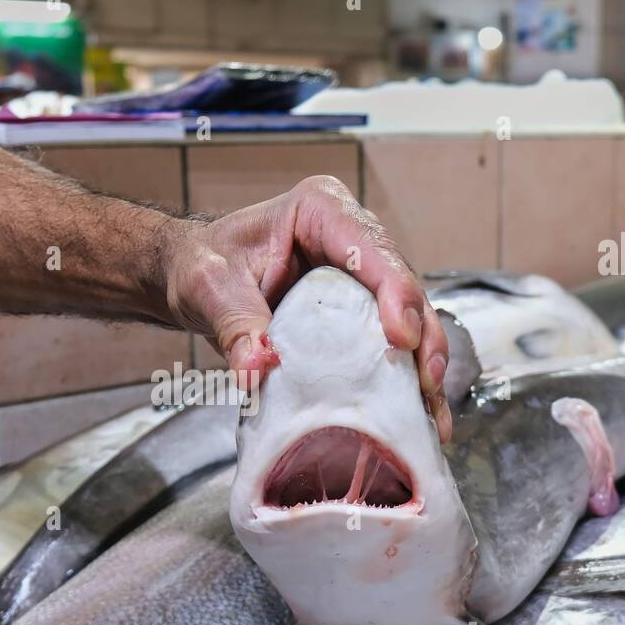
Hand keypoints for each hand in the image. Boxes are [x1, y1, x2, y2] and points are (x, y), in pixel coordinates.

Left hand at [158, 176, 451, 441]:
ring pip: (408, 316)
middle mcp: (350, 237)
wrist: (192, 279)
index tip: (402, 339)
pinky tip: (418, 414)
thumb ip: (235, 327)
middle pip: (402, 286)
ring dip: (423, 365)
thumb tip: (256, 368)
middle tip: (429, 383)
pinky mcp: (359, 310)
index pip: (369, 248)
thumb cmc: (202, 268)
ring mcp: (360, 275)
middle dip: (422, 337)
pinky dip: (405, 378)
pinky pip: (390, 342)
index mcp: (320, 210)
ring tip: (432, 411)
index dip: (395, 293)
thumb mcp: (210, 291)